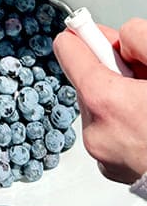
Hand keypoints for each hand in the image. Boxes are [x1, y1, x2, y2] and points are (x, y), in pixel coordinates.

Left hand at [53, 18, 146, 183]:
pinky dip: (126, 123)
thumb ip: (139, 39)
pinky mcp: (114, 169)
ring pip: (100, 105)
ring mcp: (104, 155)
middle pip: (87, 78)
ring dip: (121, 98)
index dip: (89, 36)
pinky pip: (111, 131)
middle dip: (114, 72)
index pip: (67, 47)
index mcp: (104, 100)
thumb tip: (122, 39)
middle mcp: (96, 130)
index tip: (106, 38)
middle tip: (145, 79)